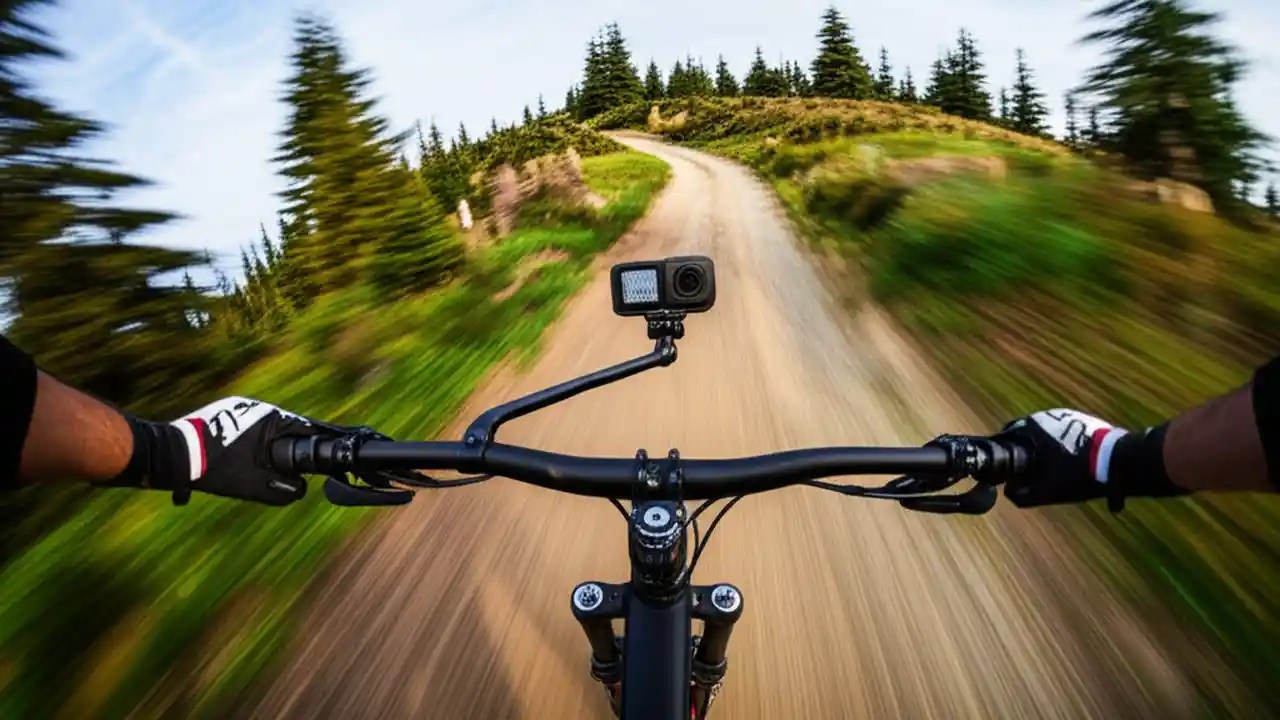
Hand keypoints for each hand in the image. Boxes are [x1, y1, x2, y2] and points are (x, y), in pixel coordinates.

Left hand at [168, 396, 342, 504]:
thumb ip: (283, 491)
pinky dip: (254, 439)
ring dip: (272, 442)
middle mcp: (256, 406)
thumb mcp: (254, 486)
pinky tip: (246, 456)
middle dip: (294, 445)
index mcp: (270, 418)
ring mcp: (237, 406)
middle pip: (287, 426)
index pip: (307, 428)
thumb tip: (300, 489)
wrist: (171, 455)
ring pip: (268, 425)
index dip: (319, 442)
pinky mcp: (223, 411)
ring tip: (271, 462)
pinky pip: (250, 424)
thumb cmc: (213, 469)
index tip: (329, 453)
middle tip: (300, 463)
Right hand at [995, 408, 1128, 507]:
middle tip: (1030, 469)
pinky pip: (1064, 431)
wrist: (1120, 461)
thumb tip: (1009, 490)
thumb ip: (1020, 495)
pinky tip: (1070, 460)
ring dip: (1044, 446)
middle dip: (1025, 449)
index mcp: (1032, 426)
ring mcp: (1067, 415)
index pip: (1006, 434)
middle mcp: (1046, 415)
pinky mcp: (1083, 419)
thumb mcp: (1046, 492)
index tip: (1007, 466)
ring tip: (1052, 467)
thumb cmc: (1079, 474)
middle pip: (1026, 432)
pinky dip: (1062, 443)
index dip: (1003, 451)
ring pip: (1046, 431)